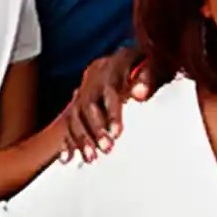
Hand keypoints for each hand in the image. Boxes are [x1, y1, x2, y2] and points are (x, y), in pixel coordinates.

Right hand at [60, 48, 154, 163]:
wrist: (123, 58)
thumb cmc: (140, 64)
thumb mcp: (149, 63)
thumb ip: (146, 78)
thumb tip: (141, 94)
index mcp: (110, 69)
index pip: (109, 93)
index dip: (112, 114)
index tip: (117, 133)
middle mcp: (92, 81)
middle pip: (88, 106)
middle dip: (95, 130)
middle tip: (107, 149)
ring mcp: (82, 92)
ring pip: (75, 116)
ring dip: (81, 139)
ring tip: (91, 158)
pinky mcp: (76, 103)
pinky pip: (67, 122)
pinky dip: (68, 140)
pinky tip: (67, 158)